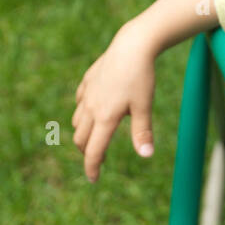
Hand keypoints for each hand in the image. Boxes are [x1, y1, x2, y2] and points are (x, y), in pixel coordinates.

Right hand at [72, 23, 157, 182]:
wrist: (132, 45)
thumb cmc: (141, 76)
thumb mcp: (145, 105)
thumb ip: (142, 132)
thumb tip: (146, 156)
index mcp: (105, 117)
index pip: (94, 151)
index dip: (92, 168)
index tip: (94, 179)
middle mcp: (91, 107)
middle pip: (81, 139)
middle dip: (87, 152)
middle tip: (100, 159)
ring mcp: (87, 93)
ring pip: (77, 121)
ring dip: (84, 133)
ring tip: (98, 136)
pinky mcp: (87, 80)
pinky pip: (79, 101)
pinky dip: (83, 111)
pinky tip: (94, 109)